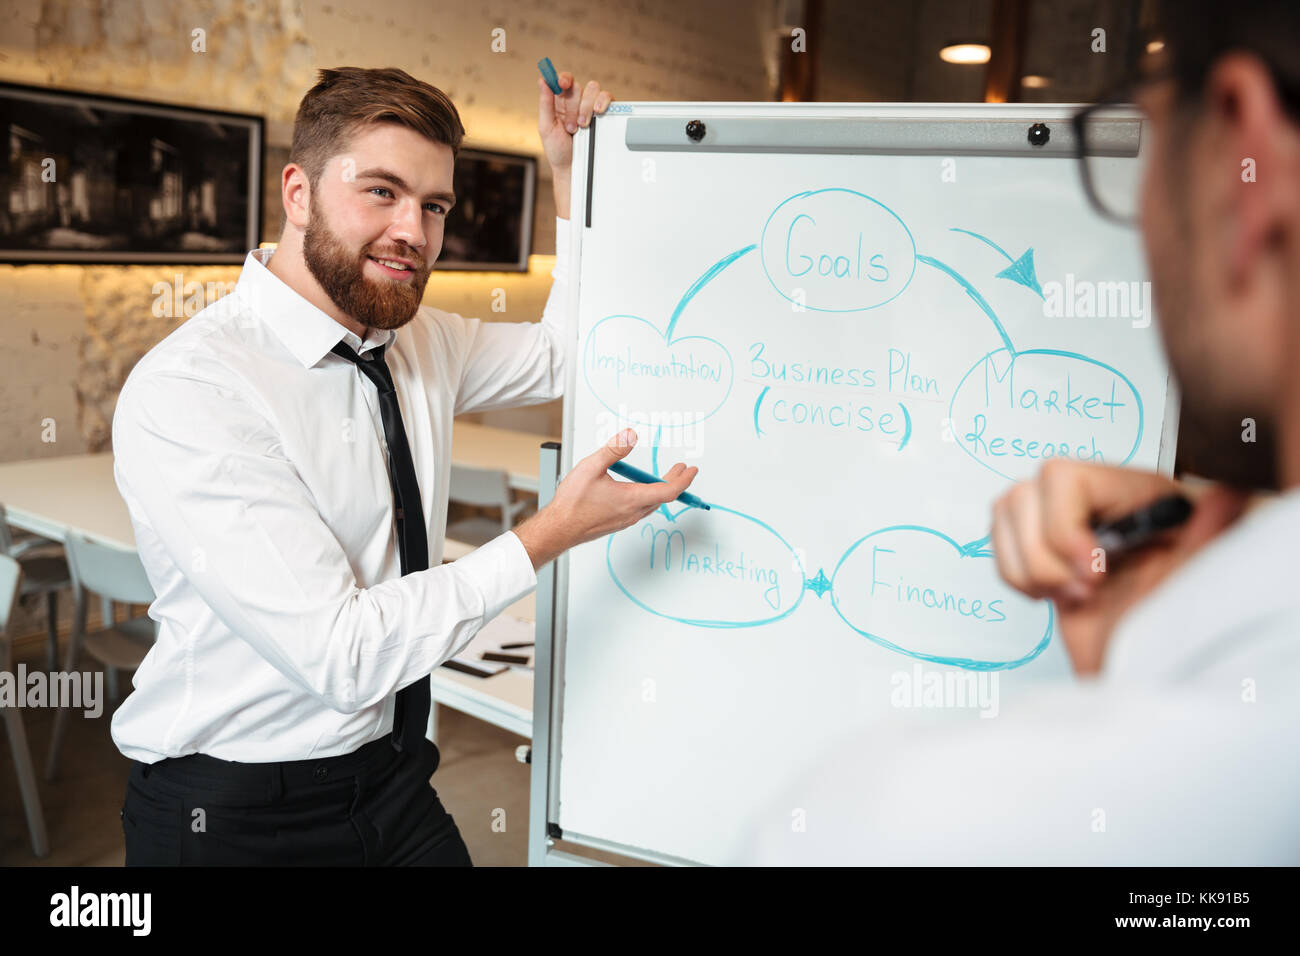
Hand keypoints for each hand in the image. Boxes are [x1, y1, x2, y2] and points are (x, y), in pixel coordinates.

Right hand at [513, 428, 698, 570]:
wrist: (558, 529)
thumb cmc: (572, 504)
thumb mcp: (591, 468)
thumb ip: (614, 450)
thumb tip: (630, 435)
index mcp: (631, 499)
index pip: (668, 490)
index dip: (683, 479)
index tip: (691, 470)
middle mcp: (633, 512)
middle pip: (663, 497)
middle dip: (675, 481)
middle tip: (682, 469)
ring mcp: (626, 519)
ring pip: (652, 504)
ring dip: (662, 489)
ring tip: (662, 477)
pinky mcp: (618, 522)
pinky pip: (641, 509)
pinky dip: (648, 497)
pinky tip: (639, 490)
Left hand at [537, 70, 612, 216]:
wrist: (573, 167)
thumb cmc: (557, 150)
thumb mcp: (546, 127)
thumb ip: (544, 103)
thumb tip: (542, 81)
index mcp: (558, 101)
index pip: (562, 81)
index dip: (563, 78)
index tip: (562, 84)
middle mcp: (574, 101)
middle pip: (577, 86)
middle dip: (573, 106)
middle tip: (571, 125)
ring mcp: (589, 105)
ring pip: (592, 89)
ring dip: (586, 107)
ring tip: (582, 125)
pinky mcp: (603, 111)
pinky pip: (606, 96)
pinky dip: (603, 102)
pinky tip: (598, 113)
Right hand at [991, 460, 1249, 674]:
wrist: (1162, 658)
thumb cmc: (1181, 612)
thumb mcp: (1198, 570)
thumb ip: (1209, 532)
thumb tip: (1233, 496)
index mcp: (1128, 488)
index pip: (1060, 478)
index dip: (1063, 528)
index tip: (1094, 573)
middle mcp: (1087, 497)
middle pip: (1020, 497)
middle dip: (1044, 558)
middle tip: (1087, 591)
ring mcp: (1054, 522)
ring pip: (1003, 516)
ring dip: (1029, 569)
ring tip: (1074, 595)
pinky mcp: (1033, 550)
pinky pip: (999, 549)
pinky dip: (1018, 578)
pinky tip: (1057, 595)